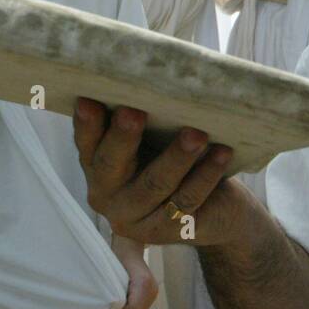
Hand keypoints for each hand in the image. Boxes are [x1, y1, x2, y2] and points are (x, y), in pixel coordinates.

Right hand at [74, 99, 236, 247]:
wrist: (215, 209)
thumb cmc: (174, 160)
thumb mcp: (155, 141)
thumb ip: (142, 120)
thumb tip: (148, 76)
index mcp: (96, 166)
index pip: (87, 143)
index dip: (86, 124)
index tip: (89, 100)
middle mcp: (106, 195)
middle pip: (111, 165)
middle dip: (123, 137)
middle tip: (134, 112)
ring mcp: (134, 219)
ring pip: (154, 185)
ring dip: (177, 157)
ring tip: (196, 133)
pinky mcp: (166, 232)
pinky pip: (187, 201)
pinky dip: (206, 175)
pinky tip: (222, 154)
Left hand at [112, 237, 157, 308]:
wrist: (130, 250)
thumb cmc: (119, 260)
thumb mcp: (114, 275)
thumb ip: (116, 293)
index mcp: (143, 283)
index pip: (133, 308)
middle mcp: (151, 288)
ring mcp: (154, 291)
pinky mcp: (153, 292)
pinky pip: (143, 308)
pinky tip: (125, 308)